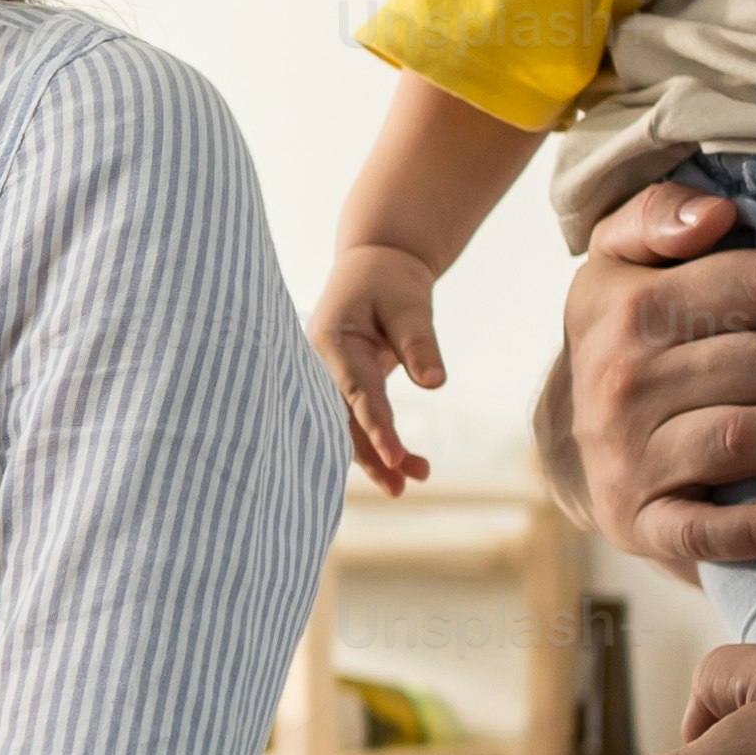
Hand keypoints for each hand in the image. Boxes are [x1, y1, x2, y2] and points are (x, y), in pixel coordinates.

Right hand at [307, 244, 443, 493]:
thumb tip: (434, 383)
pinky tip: (408, 465)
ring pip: (347, 428)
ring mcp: (328, 380)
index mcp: (332, 341)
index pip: (357, 391)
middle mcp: (321, 366)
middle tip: (400, 488)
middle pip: (342, 421)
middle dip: (370, 456)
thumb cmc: (390, 281)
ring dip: (377, 456)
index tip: (395, 456)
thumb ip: (419, 342)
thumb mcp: (410, 303)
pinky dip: (379, 443)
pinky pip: (356, 423)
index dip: (375, 427)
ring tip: (416, 479)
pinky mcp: (342, 388)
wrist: (373, 266)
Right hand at [544, 181, 755, 577]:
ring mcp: (629, 454)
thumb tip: (718, 213)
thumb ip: (659, 216)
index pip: (751, 281)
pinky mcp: (639, 522)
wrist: (574, 446)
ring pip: (744, 437)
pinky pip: (701, 532)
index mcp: (627, 303)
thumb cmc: (628, 341)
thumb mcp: (620, 262)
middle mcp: (623, 378)